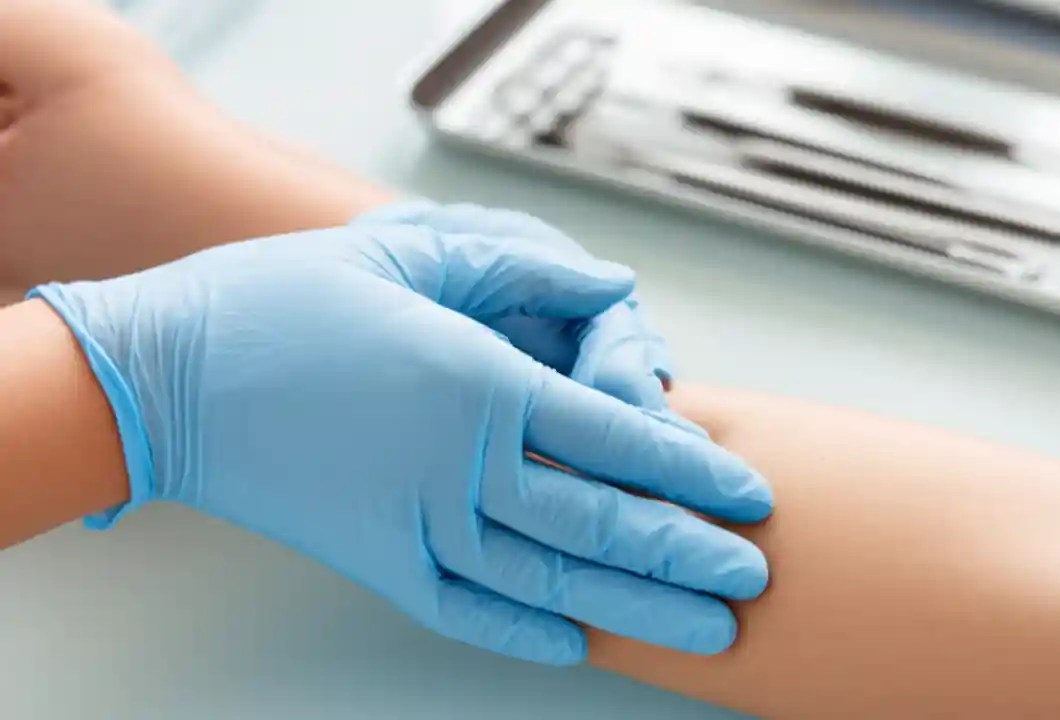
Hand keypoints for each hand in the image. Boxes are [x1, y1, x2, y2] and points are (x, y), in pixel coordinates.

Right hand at [32, 222, 772, 664]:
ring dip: (639, 609)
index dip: (694, 470)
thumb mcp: (414, 254)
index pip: (618, 437)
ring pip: (553, 580)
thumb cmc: (290, 302)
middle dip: (688, 553)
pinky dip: (529, 632)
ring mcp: (419, 526)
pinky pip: (470, 611)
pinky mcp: (378, 563)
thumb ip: (527, 268)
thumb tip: (618, 286)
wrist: (169, 376)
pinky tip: (581, 645)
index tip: (748, 495)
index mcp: (481, 384)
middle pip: (603, 522)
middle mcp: (462, 466)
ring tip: (708, 632)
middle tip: (753, 577)